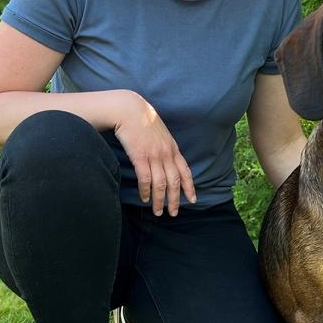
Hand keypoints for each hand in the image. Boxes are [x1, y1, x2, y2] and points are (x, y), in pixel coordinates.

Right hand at [114, 93, 195, 215]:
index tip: (193, 200)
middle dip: (175, 200)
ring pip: (161, 184)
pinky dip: (145, 191)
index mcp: (173, 148)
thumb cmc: (142, 120)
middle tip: (173, 213)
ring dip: (159, 200)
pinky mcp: (140, 157)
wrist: (129, 110)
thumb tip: (166, 160)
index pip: (185, 171)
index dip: (190, 187)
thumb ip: (165, 147)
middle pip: (174, 182)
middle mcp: (166, 154)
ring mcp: (154, 156)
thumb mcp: (160, 133)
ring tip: (158, 212)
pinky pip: (145, 179)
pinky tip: (144, 198)